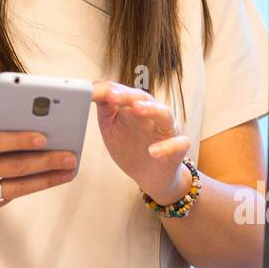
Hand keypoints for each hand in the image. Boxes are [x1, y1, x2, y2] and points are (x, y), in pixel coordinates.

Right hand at [0, 104, 79, 215]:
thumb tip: (11, 114)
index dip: (19, 140)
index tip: (44, 136)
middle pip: (11, 168)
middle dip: (44, 162)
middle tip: (70, 156)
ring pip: (14, 189)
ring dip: (44, 181)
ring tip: (67, 171)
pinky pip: (6, 199)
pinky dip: (27, 188)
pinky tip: (46, 179)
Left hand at [91, 81, 192, 203]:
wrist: (151, 178)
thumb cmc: (131, 148)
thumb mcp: (111, 128)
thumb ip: (104, 108)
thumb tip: (90, 89)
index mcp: (135, 109)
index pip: (125, 93)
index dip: (110, 91)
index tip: (93, 91)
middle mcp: (153, 115)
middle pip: (144, 98)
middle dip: (128, 96)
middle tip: (112, 95)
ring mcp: (167, 131)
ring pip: (165, 114)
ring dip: (151, 109)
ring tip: (136, 109)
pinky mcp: (178, 150)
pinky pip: (179, 144)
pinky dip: (167, 146)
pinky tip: (153, 151)